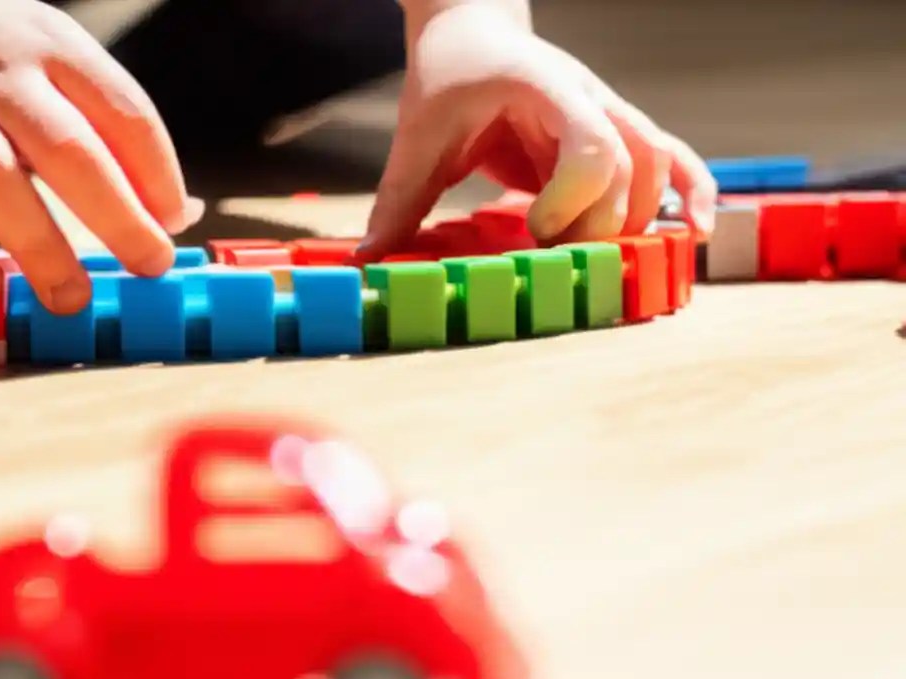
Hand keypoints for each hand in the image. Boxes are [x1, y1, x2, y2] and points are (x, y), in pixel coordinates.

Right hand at [0, 0, 202, 312]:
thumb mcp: (50, 52)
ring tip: (71, 298)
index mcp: (53, 46)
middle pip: (69, 149)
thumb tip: (176, 211)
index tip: (173, 222)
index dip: (159, 173)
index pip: (125, 110)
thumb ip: (107, 124)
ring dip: (39, 245)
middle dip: (119, 218)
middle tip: (150, 268)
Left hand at [360, 0, 715, 258]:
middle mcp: (590, 97)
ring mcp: (609, 113)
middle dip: (597, 225)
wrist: (474, 29)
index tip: (534, 228)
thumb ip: (401, 196)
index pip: (592, 143)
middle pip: (629, 168)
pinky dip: (691, 193)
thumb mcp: (420, 135)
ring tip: (604, 260)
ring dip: (637, 220)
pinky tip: (696, 232)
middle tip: (551, 253)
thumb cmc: (449, 75)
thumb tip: (370, 257)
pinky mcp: (615, 133)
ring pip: (656, 166)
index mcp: (544, 87)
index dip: (573, 199)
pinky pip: (671, 158)